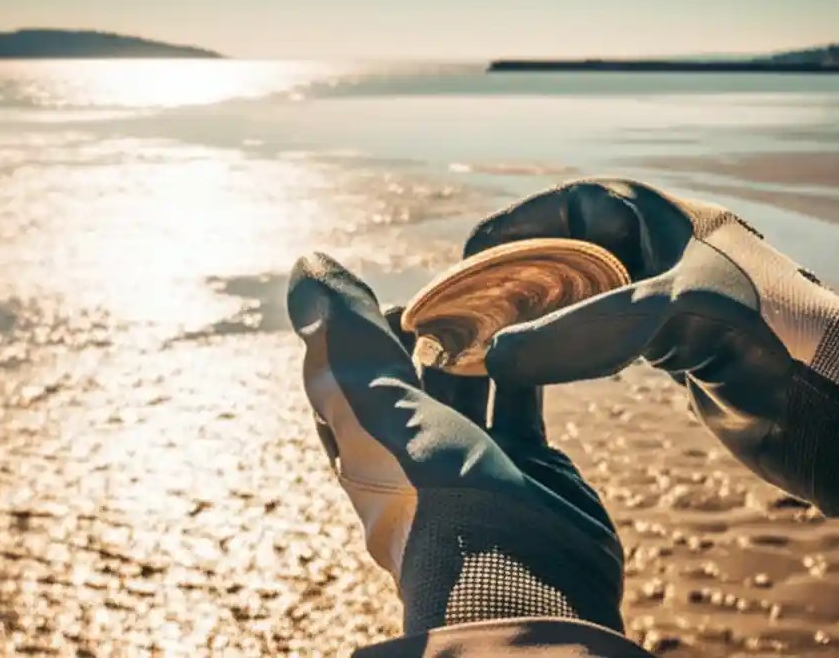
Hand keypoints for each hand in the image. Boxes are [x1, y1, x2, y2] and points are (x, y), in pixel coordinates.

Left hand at [286, 253, 623, 633]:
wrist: (519, 573)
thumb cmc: (431, 492)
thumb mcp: (374, 406)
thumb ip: (343, 338)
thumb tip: (306, 264)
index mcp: (365, 446)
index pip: (352, 376)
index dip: (368, 333)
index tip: (401, 298)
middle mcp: (416, 454)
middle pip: (416, 376)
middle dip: (434, 332)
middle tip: (460, 289)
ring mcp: (476, 460)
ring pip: (473, 385)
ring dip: (482, 343)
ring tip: (499, 299)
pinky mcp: (530, 465)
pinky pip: (523, 403)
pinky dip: (527, 367)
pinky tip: (533, 336)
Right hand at [468, 179, 838, 558]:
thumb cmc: (777, 340)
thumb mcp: (672, 317)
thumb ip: (579, 331)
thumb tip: (492, 357)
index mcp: (661, 216)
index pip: (563, 209)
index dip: (508, 233)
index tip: (461, 268)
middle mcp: (659, 251)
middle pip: (563, 255)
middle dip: (512, 283)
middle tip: (462, 321)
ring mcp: (668, 302)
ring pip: (578, 301)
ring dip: (533, 323)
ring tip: (486, 351)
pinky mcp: (676, 351)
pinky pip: (599, 342)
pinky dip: (562, 354)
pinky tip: (537, 375)